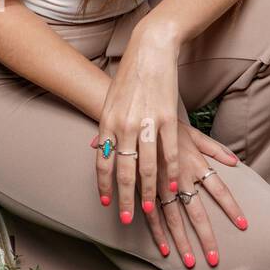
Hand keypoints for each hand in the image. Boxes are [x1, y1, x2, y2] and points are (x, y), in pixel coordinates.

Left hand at [93, 27, 181, 222]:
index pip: (103, 162)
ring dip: (147, 192)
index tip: (107, 204)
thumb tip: (96, 145)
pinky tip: (174, 187)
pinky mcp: (166, 119)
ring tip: (149, 210)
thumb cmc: (129, 75)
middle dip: (124, 198)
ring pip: (146, 167)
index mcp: (107, 122)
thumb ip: (105, 126)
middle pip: (123, 171)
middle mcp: (123, 126)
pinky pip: (169, 152)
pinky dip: (171, 172)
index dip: (104, 185)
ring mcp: (145, 123)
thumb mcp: (110, 100)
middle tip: (127, 219)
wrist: (149, 49)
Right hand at [143, 123, 247, 267]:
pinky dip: (158, 233)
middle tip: (215, 259)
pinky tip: (165, 250)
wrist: (135, 119)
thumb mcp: (193, 133)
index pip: (219, 189)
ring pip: (174, 219)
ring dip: (182, 242)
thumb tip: (235, 161)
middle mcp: (180, 177)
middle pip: (197, 212)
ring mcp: (161, 185)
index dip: (231, 207)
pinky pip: (152, 215)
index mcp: (195, 163)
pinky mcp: (144, 189)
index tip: (243, 225)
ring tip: (191, 262)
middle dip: (206, 236)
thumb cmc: (166, 126)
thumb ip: (215, 149)